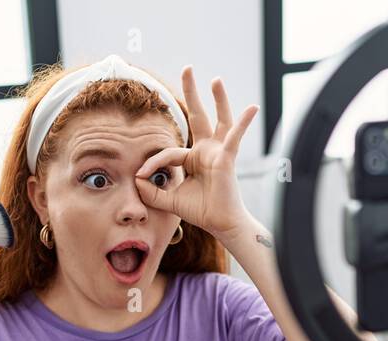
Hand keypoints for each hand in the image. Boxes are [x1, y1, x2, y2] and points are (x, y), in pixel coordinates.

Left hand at [133, 65, 257, 242]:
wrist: (220, 224)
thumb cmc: (200, 211)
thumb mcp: (168, 199)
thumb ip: (151, 191)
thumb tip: (134, 179)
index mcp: (193, 159)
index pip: (168, 153)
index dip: (152, 162)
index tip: (140, 175)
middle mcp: (206, 151)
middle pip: (198, 116)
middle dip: (192, 93)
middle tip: (187, 69)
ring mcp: (218, 152)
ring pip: (218, 120)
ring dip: (218, 99)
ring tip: (216, 79)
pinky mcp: (227, 158)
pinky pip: (235, 137)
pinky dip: (244, 122)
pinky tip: (253, 108)